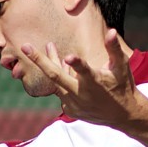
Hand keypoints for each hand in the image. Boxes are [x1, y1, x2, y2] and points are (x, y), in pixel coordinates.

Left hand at [20, 28, 147, 128]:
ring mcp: (73, 103)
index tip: (69, 56)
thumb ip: (114, 49)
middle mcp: (82, 94)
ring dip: (50, 63)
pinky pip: (60, 90)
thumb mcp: (121, 67)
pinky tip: (64, 65)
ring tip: (50, 46)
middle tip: (25, 47)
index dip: (77, 64)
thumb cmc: (122, 85)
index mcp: (96, 82)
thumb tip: (112, 31)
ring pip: (56, 81)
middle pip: (56, 76)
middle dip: (39, 60)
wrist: (122, 114)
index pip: (85, 72)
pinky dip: (61, 78)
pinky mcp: (70, 109)